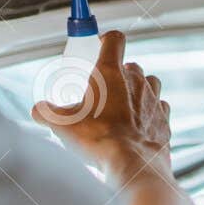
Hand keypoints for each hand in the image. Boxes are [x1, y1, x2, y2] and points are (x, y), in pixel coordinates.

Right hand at [33, 30, 171, 177]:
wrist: (132, 164)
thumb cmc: (99, 139)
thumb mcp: (62, 123)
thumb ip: (46, 112)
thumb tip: (39, 111)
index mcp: (111, 73)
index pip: (114, 40)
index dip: (106, 39)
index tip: (99, 46)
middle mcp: (137, 81)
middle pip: (131, 65)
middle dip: (118, 73)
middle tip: (103, 90)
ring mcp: (154, 100)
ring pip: (150, 83)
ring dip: (138, 89)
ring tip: (123, 105)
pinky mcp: (164, 119)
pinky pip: (160, 107)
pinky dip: (151, 111)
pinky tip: (139, 122)